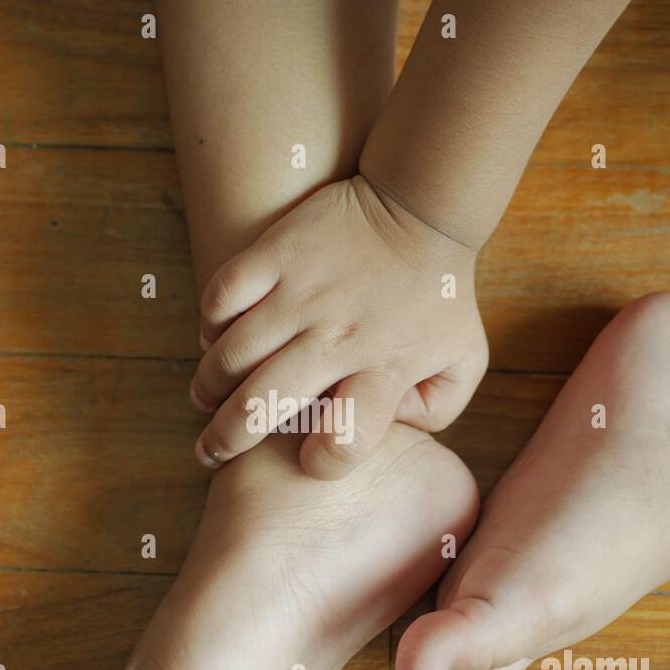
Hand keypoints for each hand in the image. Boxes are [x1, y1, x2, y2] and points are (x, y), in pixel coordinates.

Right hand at [190, 175, 488, 478]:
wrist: (422, 208)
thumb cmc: (439, 295)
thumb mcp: (463, 361)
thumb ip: (434, 410)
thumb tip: (387, 430)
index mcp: (385, 368)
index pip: (347, 437)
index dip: (324, 462)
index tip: (310, 458)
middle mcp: (338, 336)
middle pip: (264, 403)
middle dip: (227, 439)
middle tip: (212, 452)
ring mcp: (302, 293)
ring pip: (231, 355)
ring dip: (210, 386)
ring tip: (206, 398)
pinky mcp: (276, 253)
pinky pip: (222, 296)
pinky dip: (211, 324)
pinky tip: (217, 338)